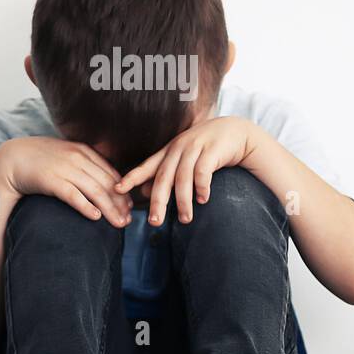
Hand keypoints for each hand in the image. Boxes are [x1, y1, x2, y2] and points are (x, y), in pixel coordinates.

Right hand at [0, 138, 131, 225]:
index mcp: (83, 151)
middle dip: (121, 203)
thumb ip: (83, 163)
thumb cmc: (40, 160)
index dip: (124, 191)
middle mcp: (77, 158)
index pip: (111, 173)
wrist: (11, 158)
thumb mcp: (66, 155)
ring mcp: (65, 169)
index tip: (131, 207)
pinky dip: (86, 206)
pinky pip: (73, 195)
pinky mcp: (51, 181)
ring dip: (110, 209)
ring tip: (119, 223)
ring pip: (95, 191)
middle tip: (129, 220)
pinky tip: (96, 217)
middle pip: (107, 183)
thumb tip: (101, 181)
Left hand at [116, 118, 257, 225]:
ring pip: (183, 178)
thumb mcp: (183, 159)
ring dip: (183, 201)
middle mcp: (178, 148)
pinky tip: (203, 200)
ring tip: (185, 219)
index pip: (147, 166)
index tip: (117, 189)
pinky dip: (202, 187)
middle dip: (159, 201)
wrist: (235, 131)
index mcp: (168, 151)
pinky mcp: (212, 150)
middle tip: (155, 222)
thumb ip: (165, 174)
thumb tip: (144, 192)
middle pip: (164, 177)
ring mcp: (195, 147)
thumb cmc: (206, 149)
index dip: (132, 177)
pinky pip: (203, 171)